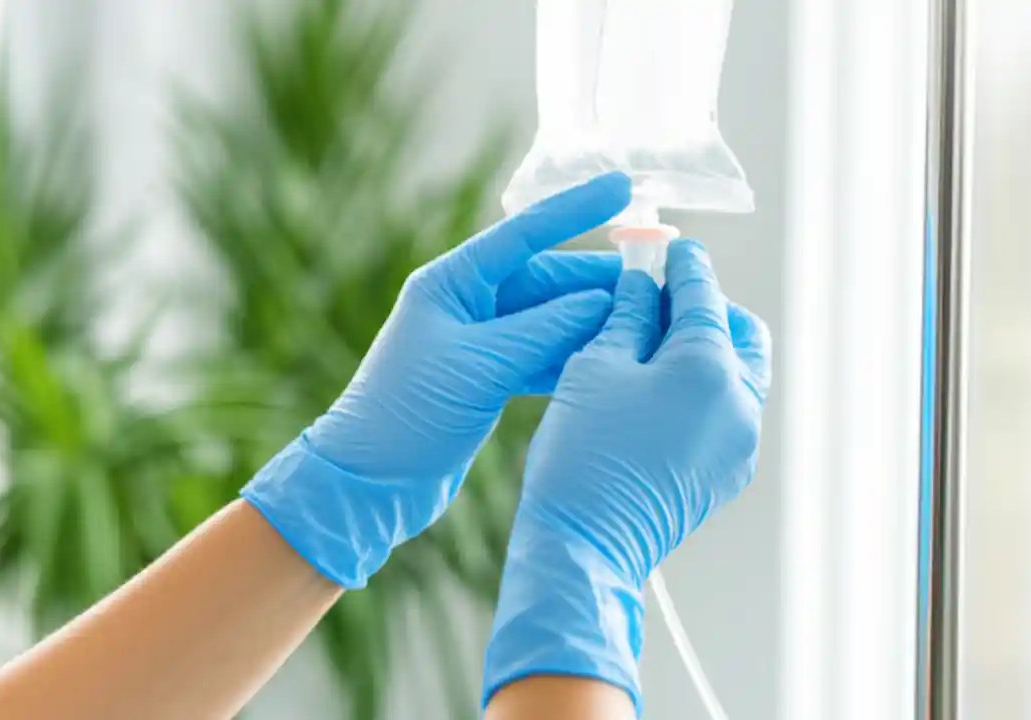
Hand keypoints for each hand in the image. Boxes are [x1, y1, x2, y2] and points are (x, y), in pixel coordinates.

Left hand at [242, 172, 631, 587]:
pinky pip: (546, 355)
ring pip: (554, 320)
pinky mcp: (489, 378)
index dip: (577, 209)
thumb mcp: (479, 367)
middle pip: (551, 280)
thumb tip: (604, 302)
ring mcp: (481, 341)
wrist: (367, 483)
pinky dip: (578, 356)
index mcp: (453, 282)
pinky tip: (617, 359)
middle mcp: (468, 302)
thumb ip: (544, 330)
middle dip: (604, 282)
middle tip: (663, 282)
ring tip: (653, 321)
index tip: (623, 186)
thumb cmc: (407, 416)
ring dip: (598, 322)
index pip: (526, 233)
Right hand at [482, 239, 772, 711]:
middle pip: (741, 332)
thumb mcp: (595, 366)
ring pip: (739, 372)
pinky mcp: (729, 471)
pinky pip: (728, 410)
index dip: (682, 264)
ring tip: (654, 343)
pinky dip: (704, 387)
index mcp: (711, 367)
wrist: (586, 545)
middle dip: (707, 308)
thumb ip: (627, 314)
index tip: (668, 248)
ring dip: (707, 348)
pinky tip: (659, 387)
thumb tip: (642, 282)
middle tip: (661, 299)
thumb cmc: (583, 454)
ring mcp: (741, 442)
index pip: (703, 293)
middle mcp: (741, 403)